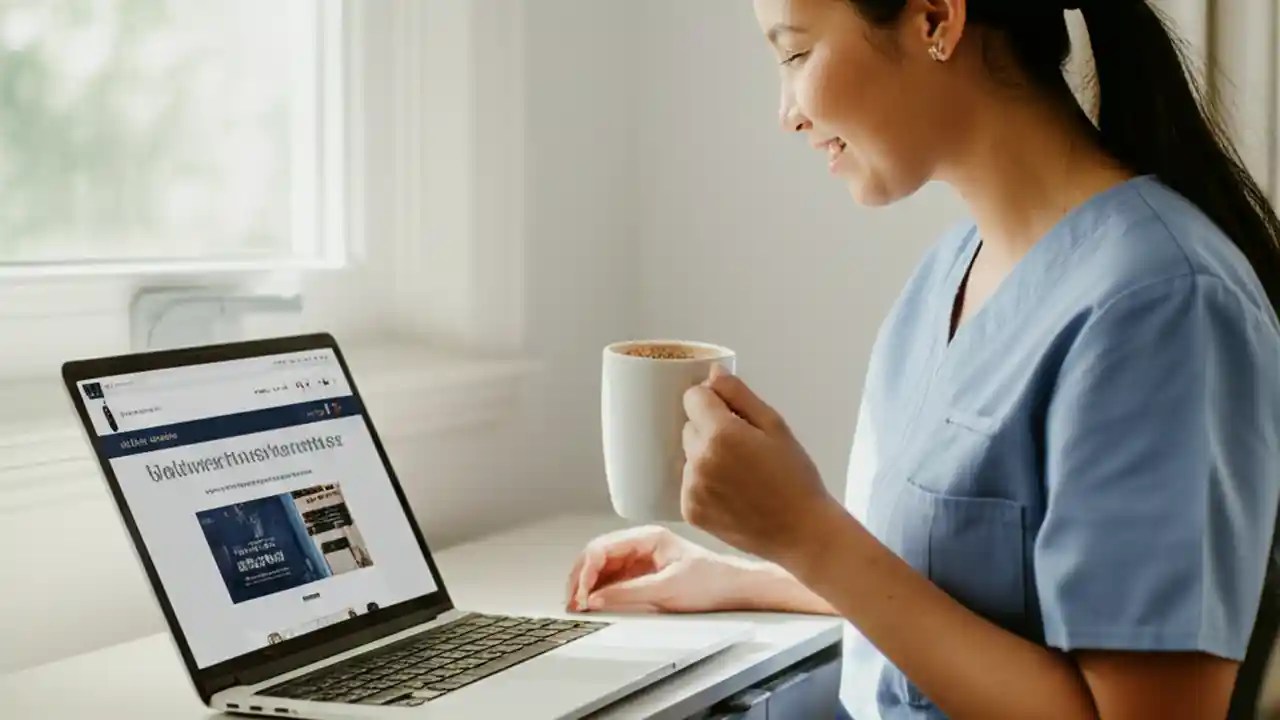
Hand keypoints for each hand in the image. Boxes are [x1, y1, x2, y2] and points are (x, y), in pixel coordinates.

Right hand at [564, 525, 751, 613]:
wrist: (734, 589)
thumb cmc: (710, 581)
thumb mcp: (668, 589)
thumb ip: (629, 593)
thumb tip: (596, 599)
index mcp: (646, 538)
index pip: (602, 548)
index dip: (586, 571)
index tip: (581, 594)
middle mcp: (639, 544)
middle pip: (596, 556)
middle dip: (580, 578)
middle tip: (572, 603)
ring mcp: (639, 559)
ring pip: (600, 568)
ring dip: (586, 585)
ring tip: (578, 606)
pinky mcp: (641, 575)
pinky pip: (611, 580)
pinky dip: (598, 591)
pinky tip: (592, 603)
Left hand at [681, 366, 840, 566]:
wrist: (801, 532)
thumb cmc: (795, 476)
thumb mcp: (776, 426)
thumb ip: (739, 395)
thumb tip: (712, 373)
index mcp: (720, 434)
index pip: (694, 397)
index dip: (713, 401)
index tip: (733, 414)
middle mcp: (699, 460)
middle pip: (689, 426)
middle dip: (710, 430)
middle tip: (743, 449)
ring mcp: (691, 488)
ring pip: (688, 456)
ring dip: (706, 458)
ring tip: (740, 475)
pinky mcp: (690, 511)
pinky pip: (688, 483)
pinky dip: (704, 484)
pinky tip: (731, 494)